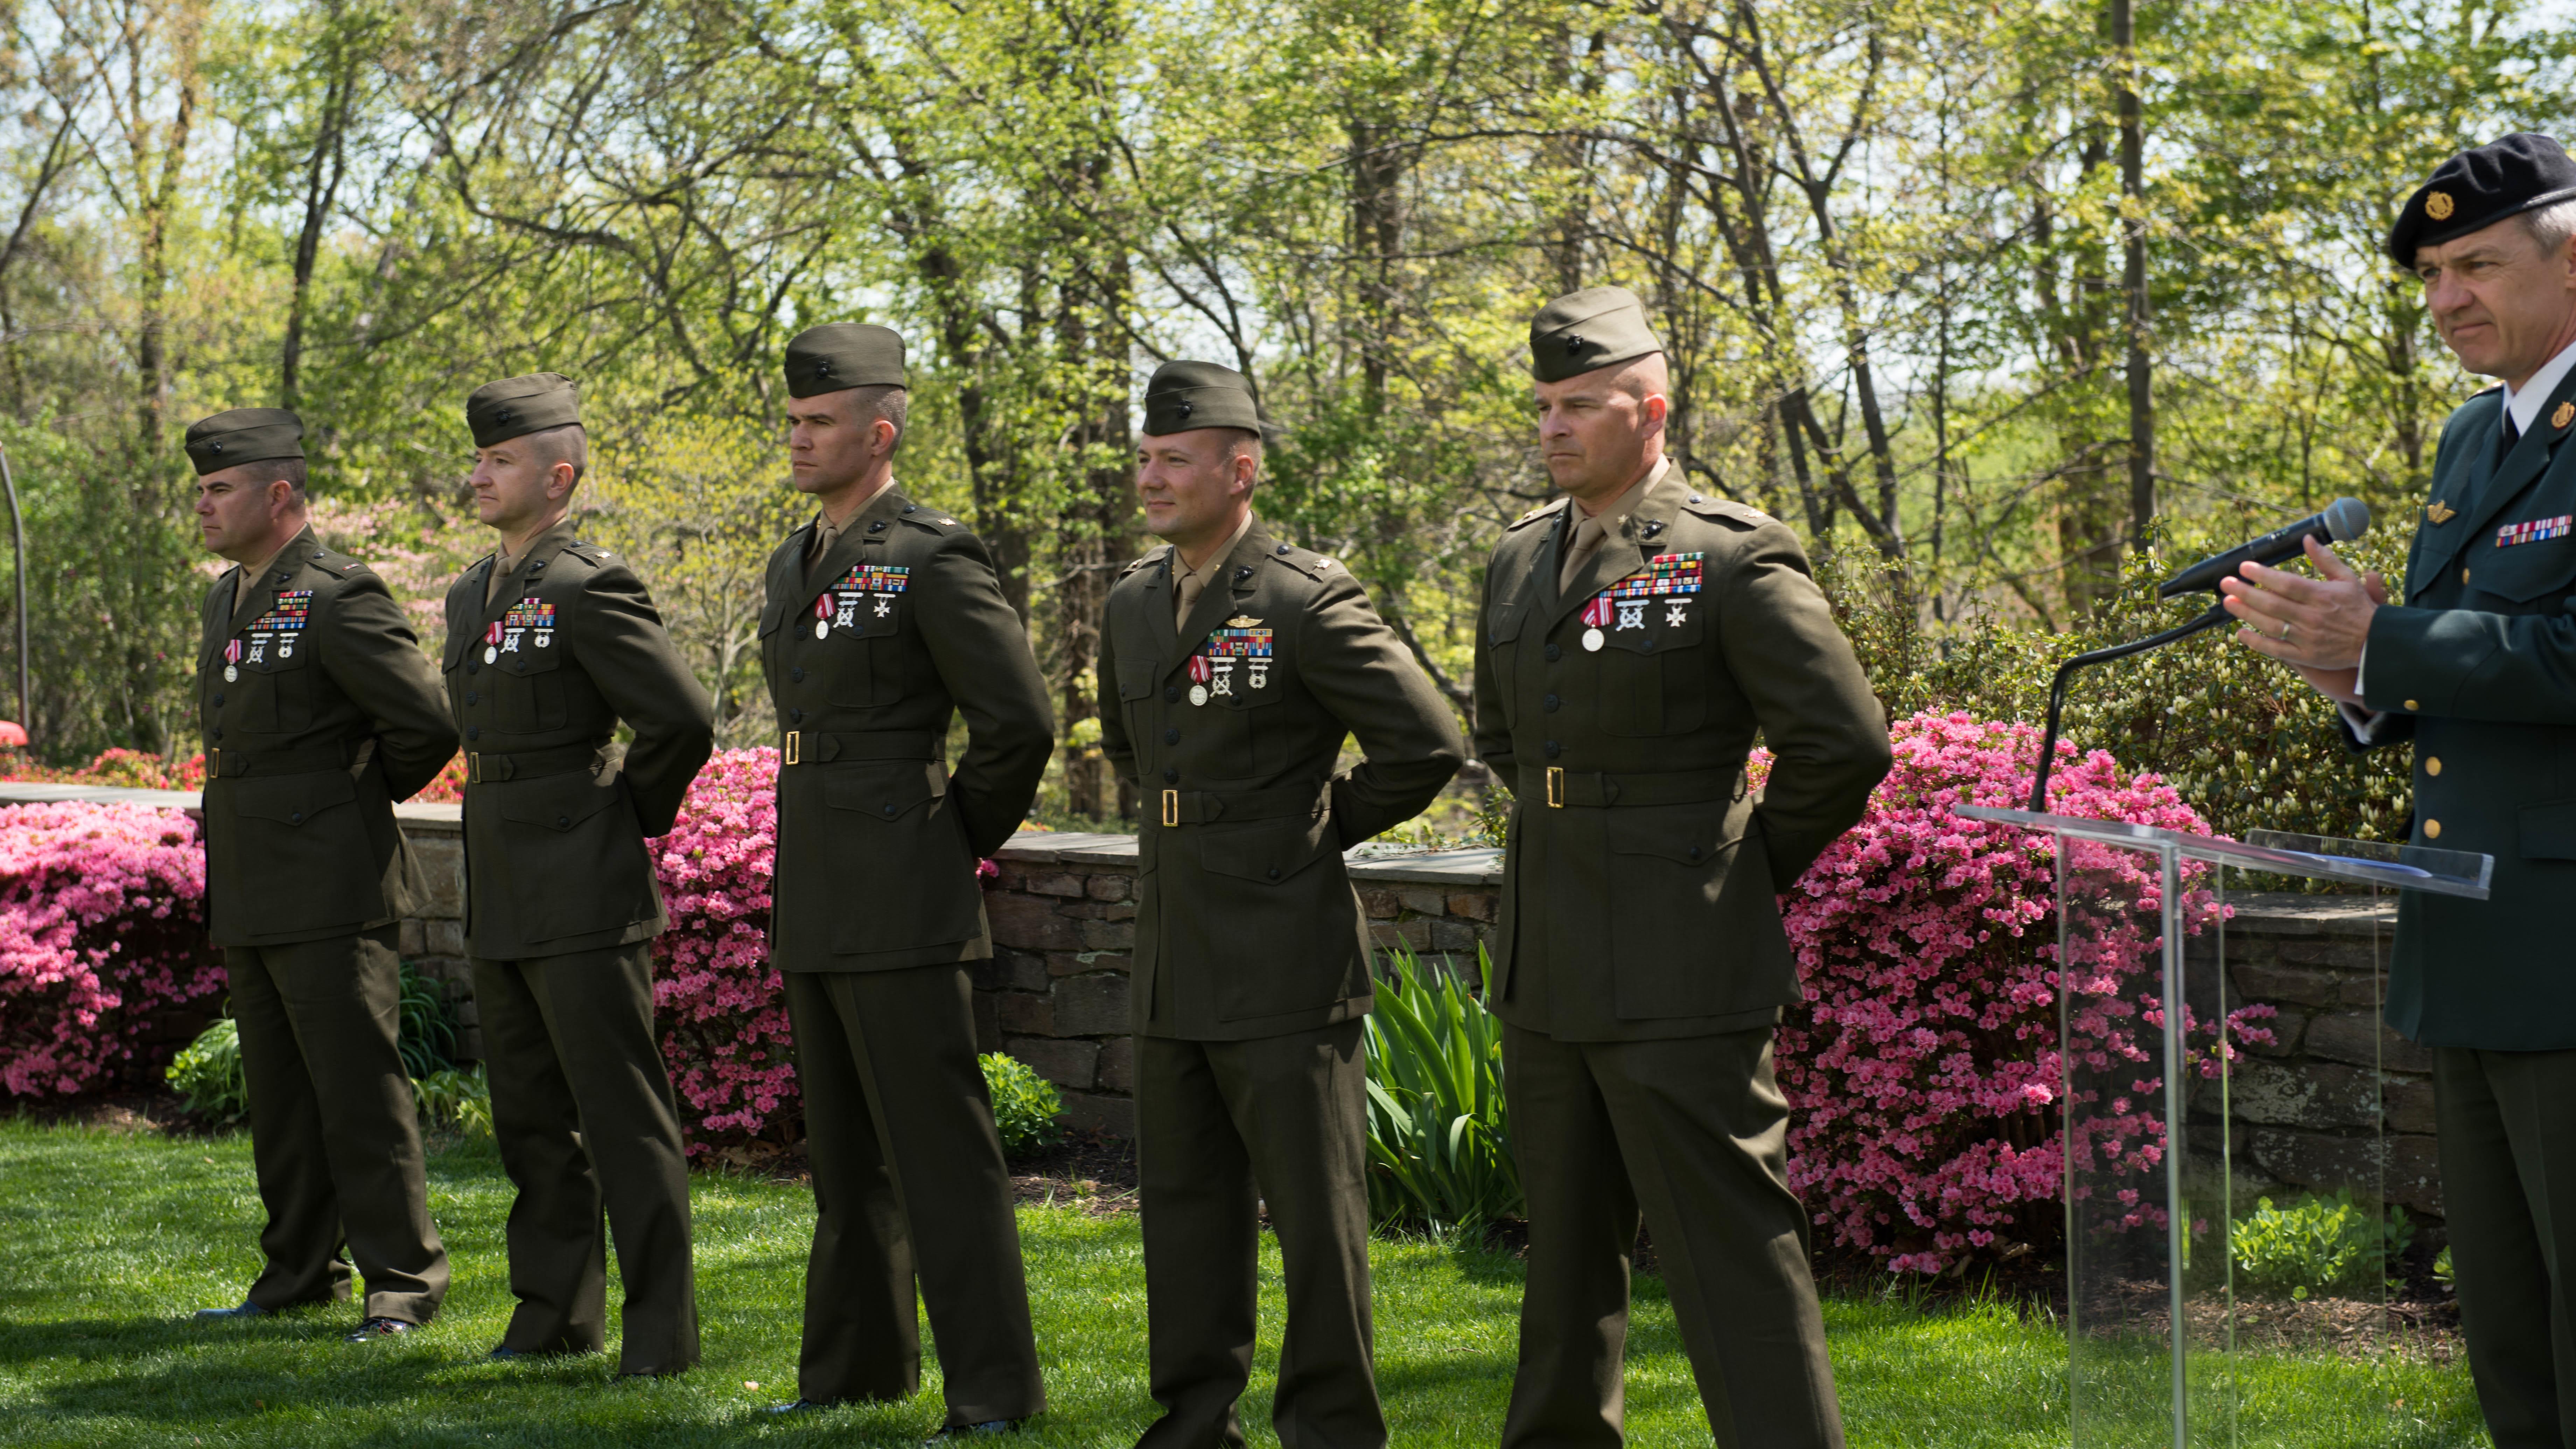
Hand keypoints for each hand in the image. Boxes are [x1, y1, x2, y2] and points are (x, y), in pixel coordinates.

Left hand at [2216, 536, 2385, 700]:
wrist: (2376, 643)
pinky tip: (2240, 632)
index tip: (2244, 567)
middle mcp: (2312, 617)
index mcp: (2322, 596)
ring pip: (2270, 625)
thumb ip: (2325, 560)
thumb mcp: (2348, 579)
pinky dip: (2256, 642)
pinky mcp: (2305, 656)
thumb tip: (2308, 538)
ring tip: (2228, 602)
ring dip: (2246, 614)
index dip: (2263, 575)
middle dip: (2245, 593)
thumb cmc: (2360, 608)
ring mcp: (2307, 638)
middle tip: (2226, 583)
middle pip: (2272, 603)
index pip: (2286, 584)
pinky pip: (2275, 649)